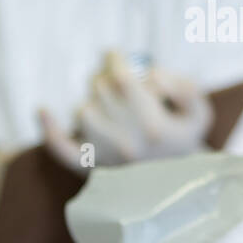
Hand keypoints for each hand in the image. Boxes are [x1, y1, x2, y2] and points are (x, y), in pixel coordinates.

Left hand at [38, 51, 212, 172]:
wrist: (177, 187)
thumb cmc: (185, 139)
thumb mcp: (200, 112)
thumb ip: (186, 87)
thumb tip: (153, 74)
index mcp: (154, 126)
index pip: (124, 79)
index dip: (115, 60)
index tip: (115, 55)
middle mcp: (128, 144)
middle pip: (102, 91)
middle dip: (105, 76)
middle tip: (115, 77)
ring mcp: (107, 158)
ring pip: (84, 112)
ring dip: (93, 99)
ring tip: (105, 100)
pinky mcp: (90, 168)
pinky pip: (62, 150)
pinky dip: (49, 130)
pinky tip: (42, 110)